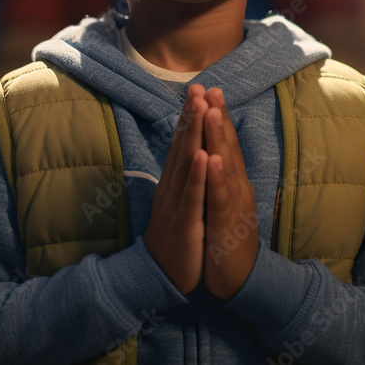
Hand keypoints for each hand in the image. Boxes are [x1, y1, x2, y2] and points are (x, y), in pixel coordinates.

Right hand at [143, 84, 208, 293]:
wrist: (158, 277)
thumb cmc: (173, 239)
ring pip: (186, 165)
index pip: (181, 144)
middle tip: (198, 87)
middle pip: (182, 147)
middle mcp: (172, 188)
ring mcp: (176, 204)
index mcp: (173, 183)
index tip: (198, 90)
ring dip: (194, 135)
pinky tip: (205, 157)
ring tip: (202, 108)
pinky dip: (199, 176)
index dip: (189, 117)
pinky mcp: (184, 223)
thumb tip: (187, 155)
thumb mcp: (177, 204)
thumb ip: (181, 179)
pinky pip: (193, 197)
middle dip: (191, 116)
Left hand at [201, 88, 259, 300]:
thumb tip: (213, 153)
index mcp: (231, 182)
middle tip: (210, 88)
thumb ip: (220, 178)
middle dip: (218, 117)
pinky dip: (216, 177)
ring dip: (220, 138)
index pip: (223, 143)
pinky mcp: (228, 223)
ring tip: (213, 111)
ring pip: (226, 166)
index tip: (207, 90)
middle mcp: (236, 187)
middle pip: (227, 146)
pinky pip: (220, 198)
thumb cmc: (228, 239)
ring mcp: (234, 204)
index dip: (216, 117)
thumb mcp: (222, 202)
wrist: (240, 279)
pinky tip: (211, 159)